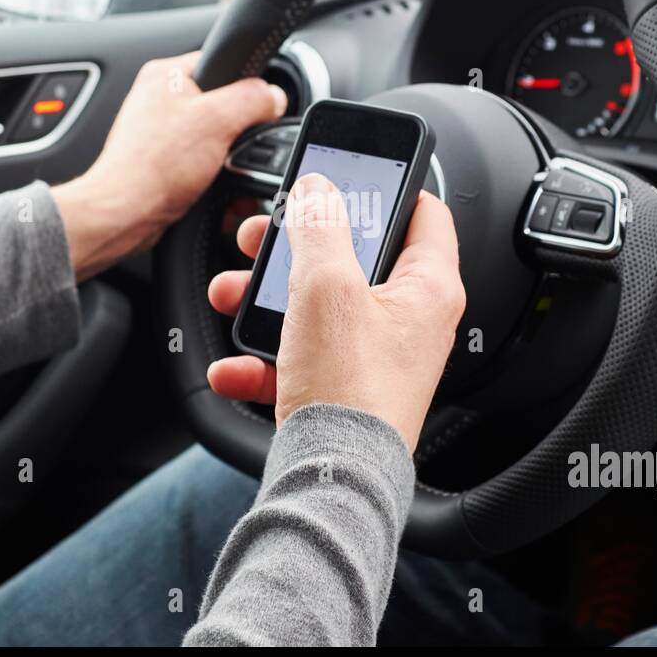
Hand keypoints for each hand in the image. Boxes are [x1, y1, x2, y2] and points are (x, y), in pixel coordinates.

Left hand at [53, 52, 286, 279]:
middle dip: (238, 134)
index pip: (223, 64)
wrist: (124, 215)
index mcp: (166, 75)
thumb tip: (274, 96)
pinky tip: (211, 188)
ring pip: (215, 140)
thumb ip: (252, 100)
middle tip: (234, 148)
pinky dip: (215, 178)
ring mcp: (161, 133)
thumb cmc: (151, 167)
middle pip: (223, 106)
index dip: (247, 86)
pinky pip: (203, 164)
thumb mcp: (217, 121)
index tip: (259, 109)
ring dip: (228, 161)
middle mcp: (160, 100)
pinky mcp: (163, 162)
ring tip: (220, 172)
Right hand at [206, 174, 465, 451]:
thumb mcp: (325, 288)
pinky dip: (263, 359)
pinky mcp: (343, 388)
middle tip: (266, 235)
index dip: (384, 188)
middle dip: (297, 247)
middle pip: (353, 258)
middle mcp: (408, 321)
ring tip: (231, 293)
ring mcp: (375, 357)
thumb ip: (319, 227)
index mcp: (426, 288)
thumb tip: (319, 188)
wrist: (333, 480)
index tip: (343, 177)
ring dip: (266, 299)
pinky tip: (232, 365)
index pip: (423, 214)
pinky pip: (299, 359)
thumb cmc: (349, 390)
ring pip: (317, 307)